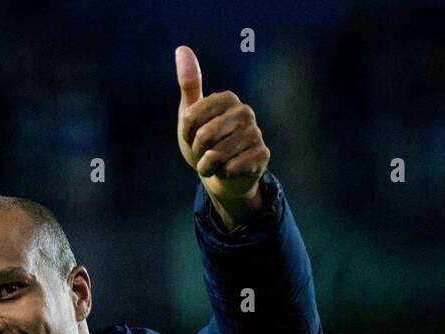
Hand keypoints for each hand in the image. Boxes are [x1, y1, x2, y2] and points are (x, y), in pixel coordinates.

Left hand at [175, 45, 270, 229]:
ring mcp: (256, 133)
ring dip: (207, 166)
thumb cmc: (205, 142)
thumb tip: (182, 48)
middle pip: (204, 136)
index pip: (190, 118)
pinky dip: (223, 174)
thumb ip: (189, 84)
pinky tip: (228, 171)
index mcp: (228, 98)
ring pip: (217, 155)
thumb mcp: (191, 115)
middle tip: (204, 152)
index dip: (186, 133)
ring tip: (214, 163)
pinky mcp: (262, 155)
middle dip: (197, 151)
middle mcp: (245, 112)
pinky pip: (231, 168)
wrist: (222, 175)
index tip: (192, 136)